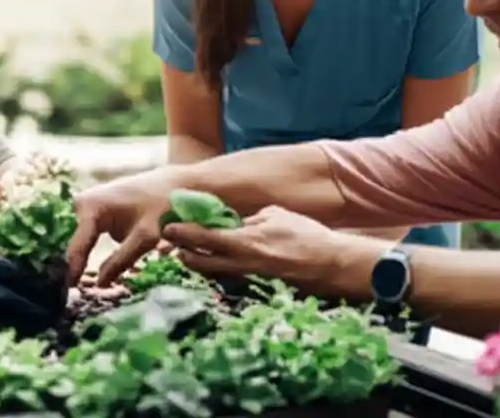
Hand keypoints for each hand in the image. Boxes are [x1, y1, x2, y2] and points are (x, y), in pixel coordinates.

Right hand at [0, 238, 63, 335]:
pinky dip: (12, 328)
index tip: (64, 278)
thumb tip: (24, 251)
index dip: (54, 279)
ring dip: (36, 320)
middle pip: (33, 304)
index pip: (32, 274)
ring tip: (43, 313)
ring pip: (20, 323)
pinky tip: (16, 321)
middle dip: (52, 305)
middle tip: (60, 300)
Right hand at [65, 168, 180, 285]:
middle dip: (75, 268)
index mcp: (89, 207)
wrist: (170, 183)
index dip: (72, 271)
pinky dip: (90, 254)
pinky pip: (87, 239)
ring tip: (76, 288)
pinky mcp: (92, 213)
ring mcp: (85, 207)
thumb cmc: (162, 205)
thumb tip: (100, 285)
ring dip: (81, 263)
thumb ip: (122, 260)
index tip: (67, 293)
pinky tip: (85, 273)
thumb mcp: (146, 236)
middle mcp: (81, 204)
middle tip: (73, 294)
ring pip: (80, 243)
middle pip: (75, 245)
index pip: (77, 247)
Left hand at [162, 206, 342, 288]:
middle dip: (183, 252)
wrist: (331, 264)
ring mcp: (250, 276)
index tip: (168, 227)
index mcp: (246, 241)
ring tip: (187, 254)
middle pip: (201, 261)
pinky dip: (218, 269)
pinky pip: (230, 276)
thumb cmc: (307, 236)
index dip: (184, 233)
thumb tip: (239, 222)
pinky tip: (214, 263)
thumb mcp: (277, 216)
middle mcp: (243, 262)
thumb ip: (253, 219)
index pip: (205, 237)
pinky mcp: (259, 284)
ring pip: (213, 271)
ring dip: (198, 263)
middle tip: (172, 243)